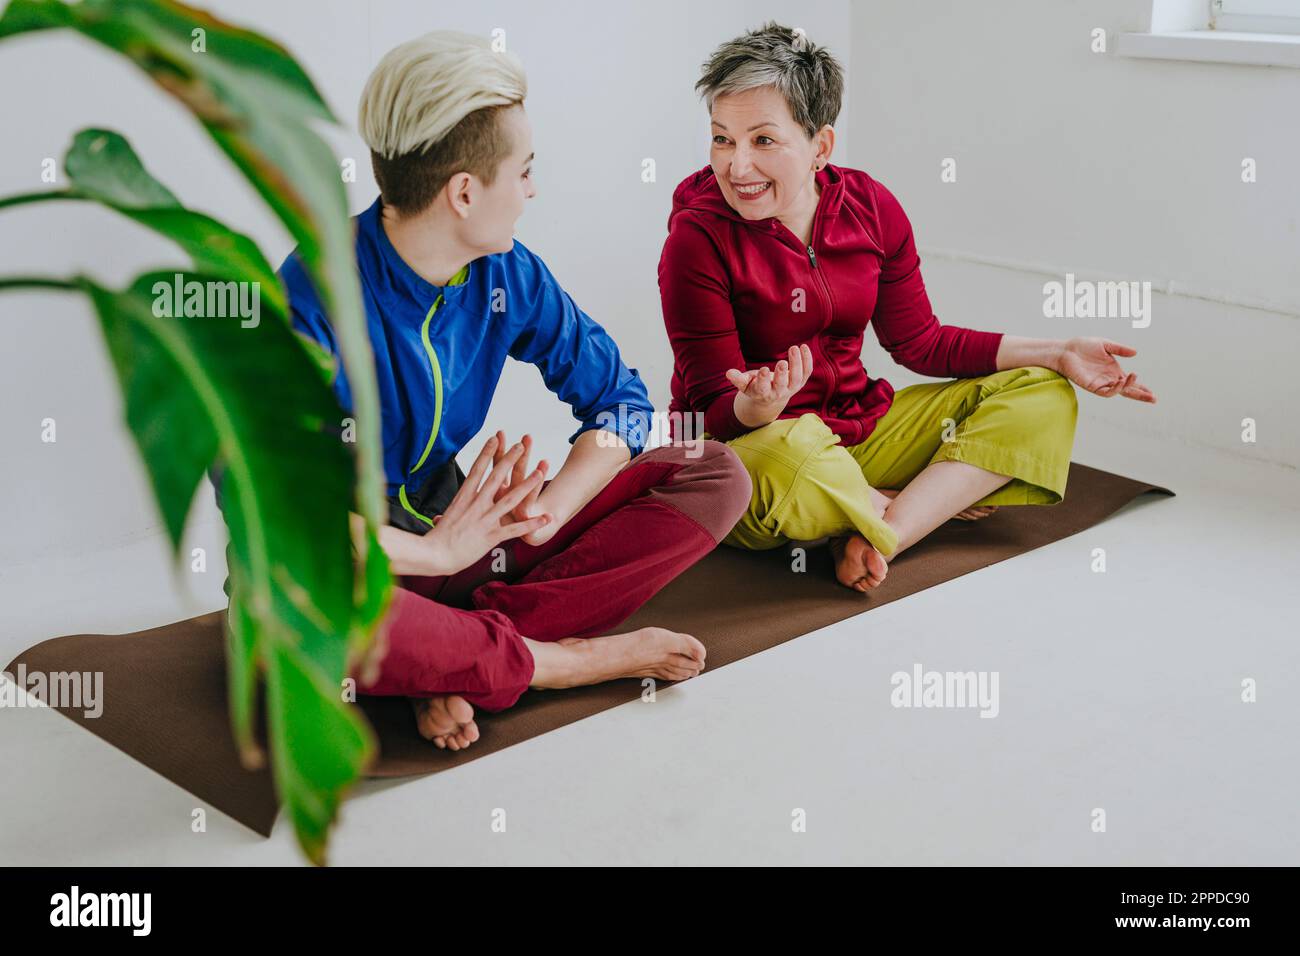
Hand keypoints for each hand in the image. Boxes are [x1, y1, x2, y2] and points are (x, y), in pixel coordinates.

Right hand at [418, 435, 551, 575]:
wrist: (433, 555)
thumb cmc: (435, 541)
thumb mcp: (442, 524)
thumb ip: (445, 518)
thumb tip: (439, 519)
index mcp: (463, 498)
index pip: (476, 470)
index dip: (486, 454)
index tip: (494, 439)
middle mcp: (475, 505)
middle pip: (495, 478)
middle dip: (509, 460)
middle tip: (520, 445)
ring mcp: (484, 520)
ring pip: (510, 499)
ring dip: (527, 486)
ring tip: (540, 473)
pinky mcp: (491, 537)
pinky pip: (515, 529)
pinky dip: (532, 524)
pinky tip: (546, 518)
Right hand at [728, 343, 813, 426]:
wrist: (771, 398)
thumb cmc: (755, 386)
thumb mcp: (744, 384)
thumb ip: (737, 379)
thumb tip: (728, 373)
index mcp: (763, 393)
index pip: (763, 388)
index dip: (762, 379)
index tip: (762, 369)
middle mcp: (778, 392)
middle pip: (782, 384)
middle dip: (781, 374)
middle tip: (782, 362)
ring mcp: (791, 388)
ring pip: (797, 378)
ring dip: (797, 363)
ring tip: (794, 348)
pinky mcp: (800, 381)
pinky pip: (806, 372)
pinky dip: (807, 360)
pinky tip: (804, 346)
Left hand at [1056, 337, 1155, 402]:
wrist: (1066, 349)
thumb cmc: (1083, 347)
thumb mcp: (1106, 345)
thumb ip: (1120, 349)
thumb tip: (1136, 352)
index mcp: (1114, 371)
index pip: (1130, 382)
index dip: (1141, 388)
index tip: (1153, 394)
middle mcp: (1108, 379)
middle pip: (1127, 391)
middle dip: (1140, 395)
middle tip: (1154, 399)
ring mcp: (1100, 383)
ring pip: (1118, 391)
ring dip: (1128, 386)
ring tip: (1134, 377)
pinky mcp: (1091, 386)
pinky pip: (1105, 391)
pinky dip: (1114, 388)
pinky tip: (1120, 381)